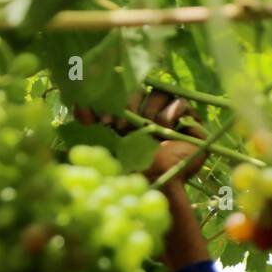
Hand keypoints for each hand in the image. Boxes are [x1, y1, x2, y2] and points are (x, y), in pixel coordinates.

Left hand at [72, 91, 208, 184]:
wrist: (153, 182)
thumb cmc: (129, 168)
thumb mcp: (106, 141)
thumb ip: (93, 121)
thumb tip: (78, 105)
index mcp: (136, 116)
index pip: (128, 91)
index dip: (118, 99)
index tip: (106, 121)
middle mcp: (155, 115)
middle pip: (144, 88)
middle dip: (131, 104)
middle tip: (123, 128)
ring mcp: (175, 120)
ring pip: (161, 94)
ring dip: (150, 112)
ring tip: (148, 132)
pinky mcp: (193, 126)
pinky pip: (181, 103)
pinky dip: (171, 114)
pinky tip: (165, 131)